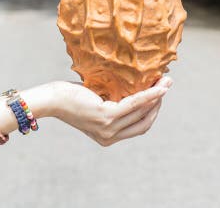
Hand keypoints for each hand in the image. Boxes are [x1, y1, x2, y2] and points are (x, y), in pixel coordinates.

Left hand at [51, 77, 172, 145]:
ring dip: (157, 96)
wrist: (52, 99)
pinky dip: (148, 95)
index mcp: (108, 137)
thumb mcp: (95, 102)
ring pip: (142, 112)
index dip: (152, 111)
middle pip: (144, 121)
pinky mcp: (106, 116)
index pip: (138, 127)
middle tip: (167, 85)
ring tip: (166, 81)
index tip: (160, 94)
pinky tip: (157, 86)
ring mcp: (108, 128)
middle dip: (158, 104)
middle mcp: (109, 137)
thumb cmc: (70, 97)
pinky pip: (134, 104)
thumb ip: (112, 102)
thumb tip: (131, 86)